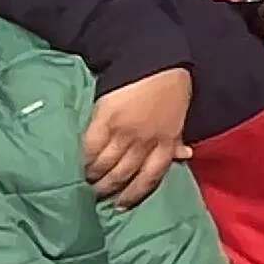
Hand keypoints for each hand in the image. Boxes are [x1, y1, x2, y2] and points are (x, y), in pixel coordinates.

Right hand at [80, 69, 191, 206]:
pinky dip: (84, 160)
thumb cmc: (170, 88)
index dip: (135, 194)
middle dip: (109, 189)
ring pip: (106, 165)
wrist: (154, 58)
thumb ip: (177, 139)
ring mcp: (124, 131)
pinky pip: (91, 148)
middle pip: (124, 175)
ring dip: (94, 178)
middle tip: (96, 196)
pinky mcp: (104, 119)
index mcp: (166, 142)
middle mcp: (145, 142)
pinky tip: (78, 166)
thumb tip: (186, 156)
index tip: (121, 205)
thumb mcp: (179, 116)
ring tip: (85, 183)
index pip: (150, 178)